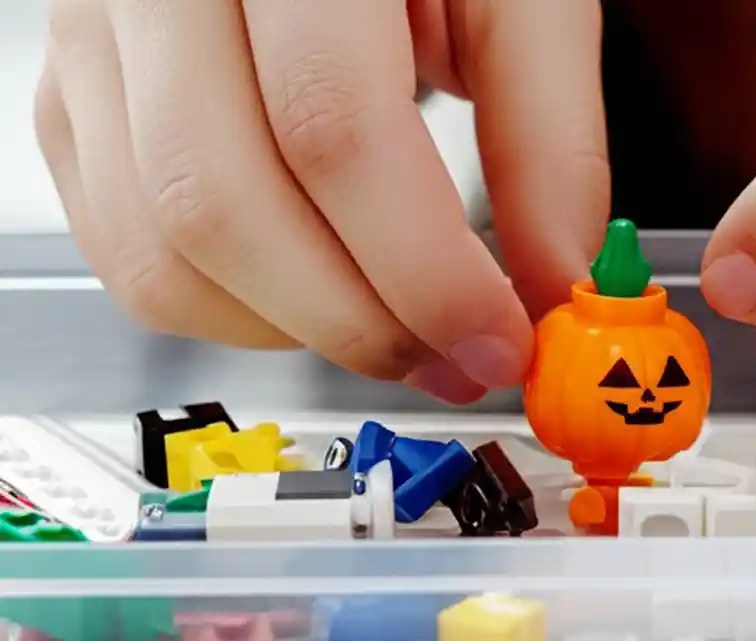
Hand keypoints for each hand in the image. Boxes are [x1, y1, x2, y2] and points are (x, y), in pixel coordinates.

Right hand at [36, 0, 607, 403]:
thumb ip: (546, 136)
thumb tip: (556, 283)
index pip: (329, 127)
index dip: (423, 269)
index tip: (497, 339)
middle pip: (222, 207)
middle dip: (359, 323)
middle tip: (453, 358)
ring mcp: (94, 41)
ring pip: (160, 252)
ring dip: (295, 331)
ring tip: (394, 328)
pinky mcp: (74, 98)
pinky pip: (128, 254)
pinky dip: (234, 312)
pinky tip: (316, 296)